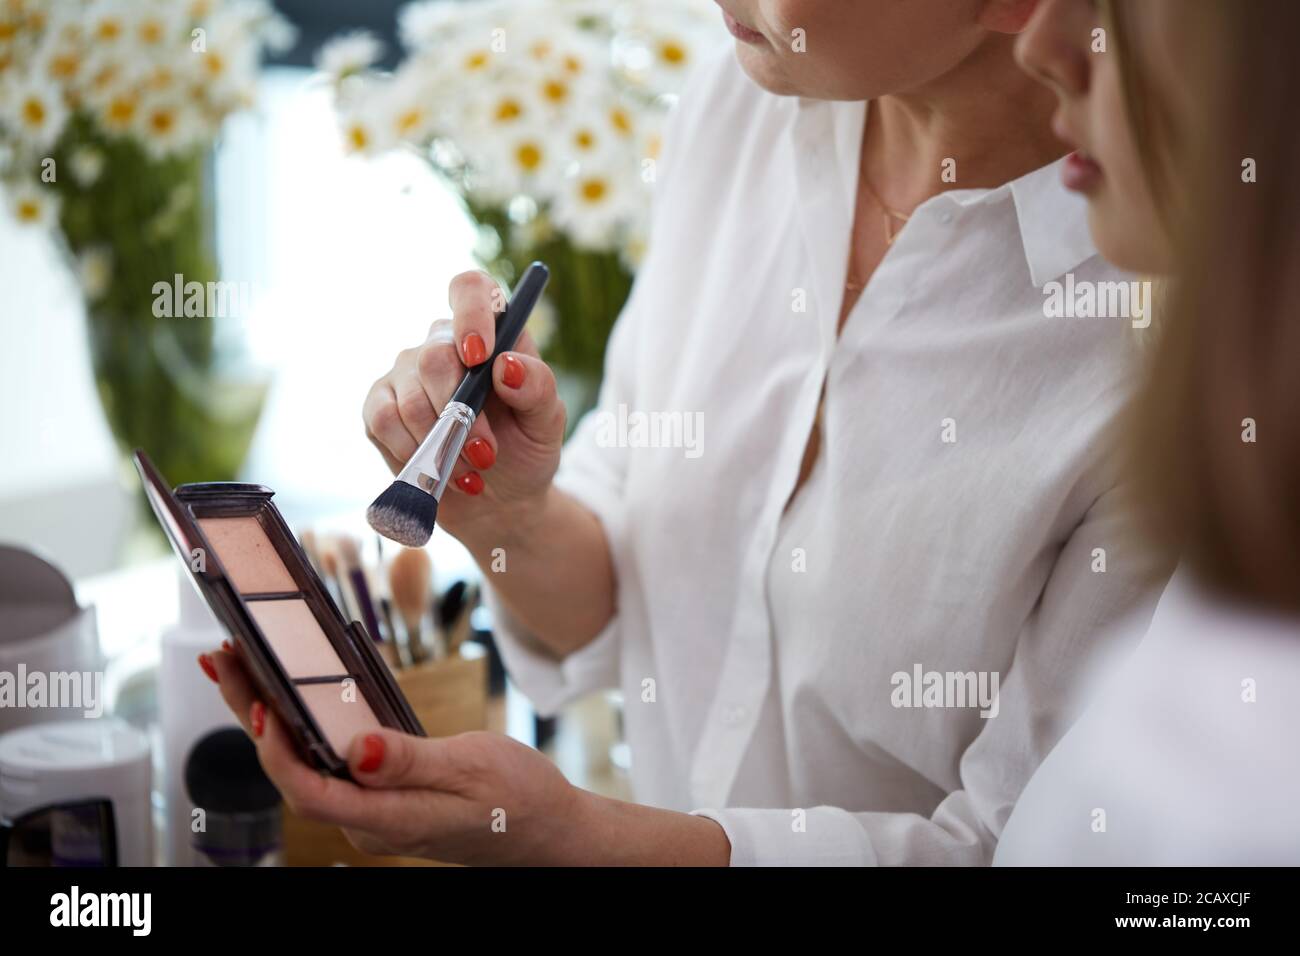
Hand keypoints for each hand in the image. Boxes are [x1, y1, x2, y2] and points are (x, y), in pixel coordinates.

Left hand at [206, 645, 583, 865]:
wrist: (546, 830)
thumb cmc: (519, 798)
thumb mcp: (473, 766)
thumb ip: (411, 760)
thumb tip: (357, 750)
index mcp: (388, 820)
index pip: (310, 791)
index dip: (276, 750)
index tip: (258, 703)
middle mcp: (369, 822)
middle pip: (295, 772)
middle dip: (253, 714)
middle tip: (223, 660)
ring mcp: (373, 813)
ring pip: (307, 765)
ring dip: (271, 716)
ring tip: (241, 667)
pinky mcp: (382, 798)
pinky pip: (330, 763)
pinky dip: (303, 726)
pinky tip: (290, 698)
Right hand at [362, 271, 566, 541]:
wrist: (499, 500)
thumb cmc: (526, 449)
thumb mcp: (547, 423)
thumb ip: (537, 388)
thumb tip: (505, 364)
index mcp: (490, 333)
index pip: (470, 290)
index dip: (471, 314)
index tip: (480, 357)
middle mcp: (443, 343)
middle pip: (435, 357)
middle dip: (461, 415)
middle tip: (486, 455)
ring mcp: (407, 373)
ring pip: (410, 398)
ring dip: (442, 444)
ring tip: (471, 470)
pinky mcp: (379, 407)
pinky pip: (383, 420)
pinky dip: (412, 452)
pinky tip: (438, 471)